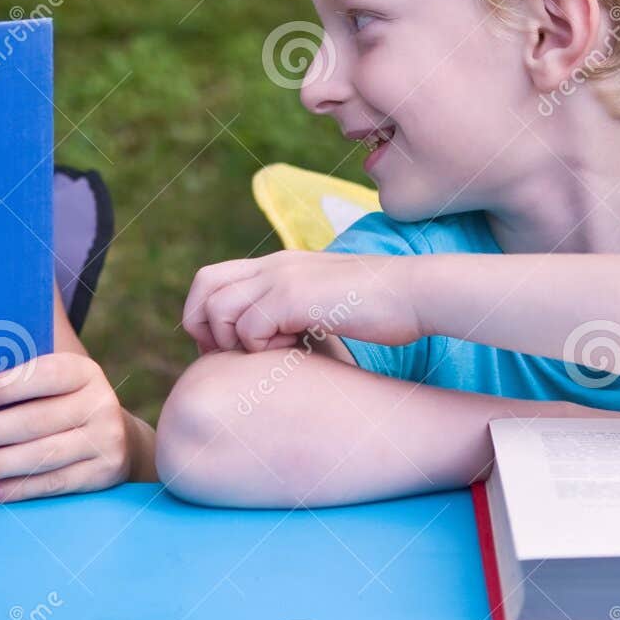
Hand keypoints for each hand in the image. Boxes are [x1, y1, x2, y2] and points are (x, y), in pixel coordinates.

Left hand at [0, 352, 145, 502]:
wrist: (115, 440)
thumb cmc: (61, 405)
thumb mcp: (52, 385)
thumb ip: (19, 383)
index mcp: (83, 372)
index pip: (46, 375)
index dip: (9, 385)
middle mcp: (100, 404)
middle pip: (38, 420)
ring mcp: (105, 441)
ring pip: (44, 455)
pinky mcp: (103, 474)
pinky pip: (54, 483)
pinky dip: (17, 488)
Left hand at [182, 251, 422, 353]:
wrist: (416, 293)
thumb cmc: (380, 309)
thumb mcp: (325, 304)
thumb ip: (294, 314)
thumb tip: (273, 343)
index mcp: (278, 265)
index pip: (212, 278)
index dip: (205, 314)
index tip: (224, 347)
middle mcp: (273, 266)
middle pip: (203, 286)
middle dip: (203, 325)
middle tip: (227, 354)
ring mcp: (281, 278)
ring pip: (219, 309)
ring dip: (232, 341)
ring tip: (267, 353)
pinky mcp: (293, 297)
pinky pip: (249, 328)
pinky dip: (261, 348)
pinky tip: (293, 350)